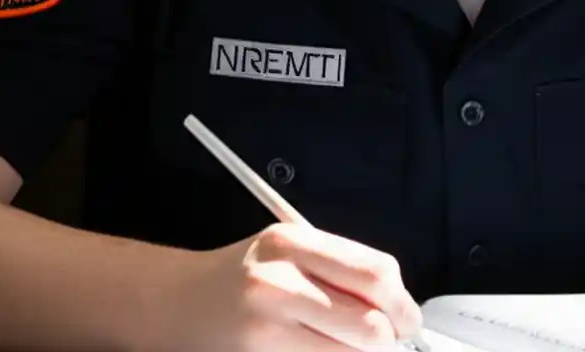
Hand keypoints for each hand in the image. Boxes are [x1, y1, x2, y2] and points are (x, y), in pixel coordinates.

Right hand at [159, 222, 422, 351]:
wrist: (178, 302)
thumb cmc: (247, 275)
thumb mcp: (289, 252)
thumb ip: (340, 269)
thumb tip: (399, 307)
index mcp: (292, 243)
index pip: (374, 273)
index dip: (402, 302)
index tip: (406, 317)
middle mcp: (278, 282)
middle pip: (369, 323)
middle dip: (390, 337)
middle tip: (388, 339)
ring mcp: (266, 326)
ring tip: (351, 346)